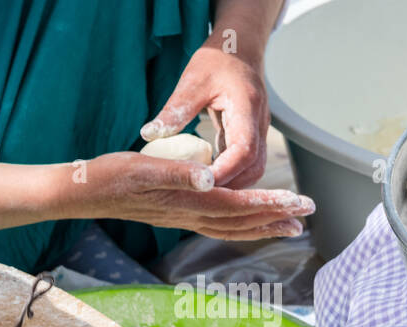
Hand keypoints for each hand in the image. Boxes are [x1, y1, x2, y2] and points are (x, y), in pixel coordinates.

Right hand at [74, 152, 312, 240]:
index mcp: (182, 202)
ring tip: (288, 225)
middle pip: (238, 223)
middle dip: (274, 219)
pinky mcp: (171, 212)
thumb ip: (177, 173)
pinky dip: (236, 222)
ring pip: (227, 226)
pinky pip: (213, 222)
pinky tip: (244, 218)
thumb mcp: (141, 167)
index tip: (300, 201)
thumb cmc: (106, 177)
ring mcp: (177, 216)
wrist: (79, 193)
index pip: (235, 205)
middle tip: (307, 214)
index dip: (270, 204)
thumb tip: (211, 178)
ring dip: (260, 226)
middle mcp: (184, 214)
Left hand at [141, 32, 272, 187]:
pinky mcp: (248, 136)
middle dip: (229, 187)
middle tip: (195, 196)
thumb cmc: (216, 62)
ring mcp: (256, 131)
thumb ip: (175, 109)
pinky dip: (227, 176)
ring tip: (197, 192)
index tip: (200, 184)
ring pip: (253, 169)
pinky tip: (202, 181)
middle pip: (254, 168)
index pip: (244, 151)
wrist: (237, 50)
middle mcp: (258, 124)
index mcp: (246, 108)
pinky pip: (244, 164)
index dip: (224, 172)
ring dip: (230, 185)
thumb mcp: (192, 81)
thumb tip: (149, 134)